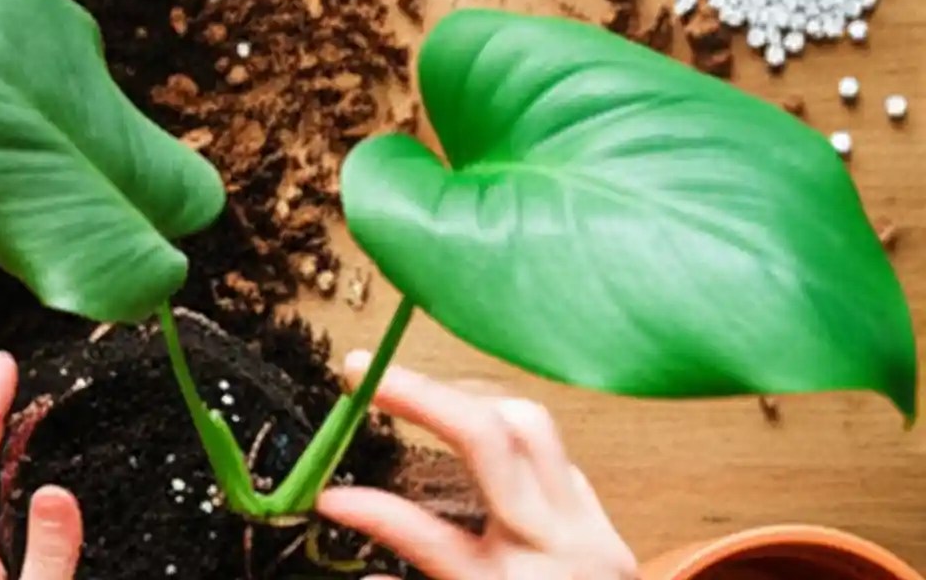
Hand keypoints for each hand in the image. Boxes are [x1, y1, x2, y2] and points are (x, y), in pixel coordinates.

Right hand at [318, 352, 636, 579]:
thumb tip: (361, 559)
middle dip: (423, 395)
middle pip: (493, 439)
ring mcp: (587, 528)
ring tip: (416, 394)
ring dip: (468, 401)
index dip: (372, 510)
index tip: (329, 496)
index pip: (428, 538)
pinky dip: (507, 432)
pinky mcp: (601, 522)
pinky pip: (554, 454)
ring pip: (532, 426)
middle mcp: (555, 547)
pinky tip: (475, 432)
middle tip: (363, 372)